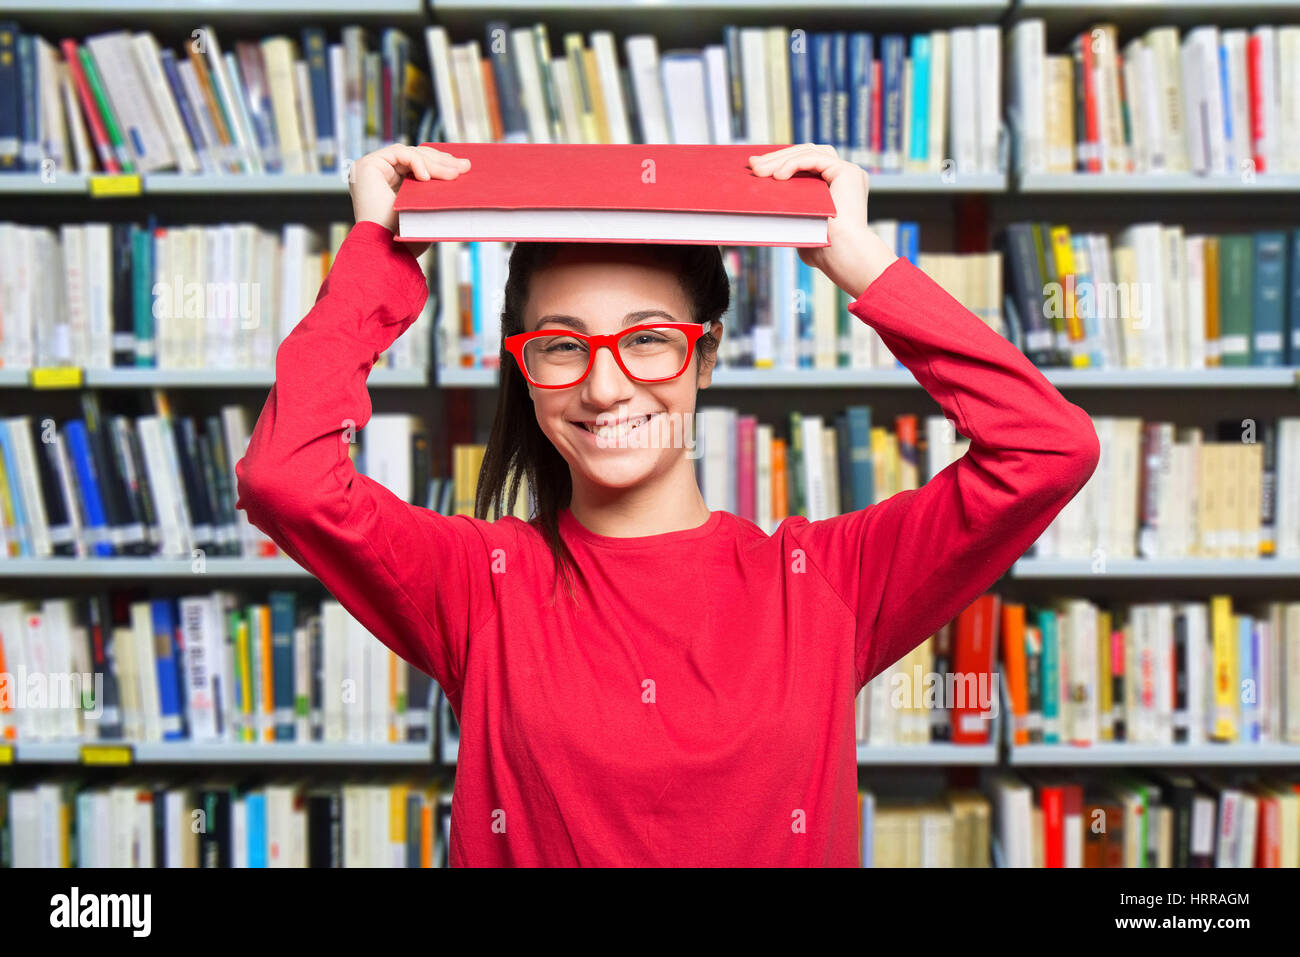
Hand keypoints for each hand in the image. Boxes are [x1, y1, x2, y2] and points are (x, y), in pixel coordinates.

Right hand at [348, 144, 471, 259]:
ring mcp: (370, 169)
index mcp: (389, 184)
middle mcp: (378, 175)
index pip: (417, 165)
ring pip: (410, 154)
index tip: (463, 167)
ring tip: (452, 175)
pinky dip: (416, 162)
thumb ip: (436, 192)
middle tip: (464, 166)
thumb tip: (461, 174)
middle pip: (415, 157)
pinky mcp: (366, 165)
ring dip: (434, 163)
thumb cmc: (407, 240)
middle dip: (441, 161)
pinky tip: (426, 178)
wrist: (387, 252)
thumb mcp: (427, 210)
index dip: (439, 163)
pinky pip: (399, 153)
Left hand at [747, 144, 897, 298]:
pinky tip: (777, 176)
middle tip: (752, 165)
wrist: (842, 257)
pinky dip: (794, 164)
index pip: (806, 163)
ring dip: (781, 159)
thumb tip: (762, 208)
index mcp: (835, 186)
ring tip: (759, 172)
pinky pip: (814, 158)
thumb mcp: (799, 225)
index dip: (782, 162)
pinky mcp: (847, 171)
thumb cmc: (823, 250)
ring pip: (809, 152)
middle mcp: (844, 175)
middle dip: (777, 158)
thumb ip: (790, 211)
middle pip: (806, 153)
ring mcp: (848, 171)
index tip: (757, 168)